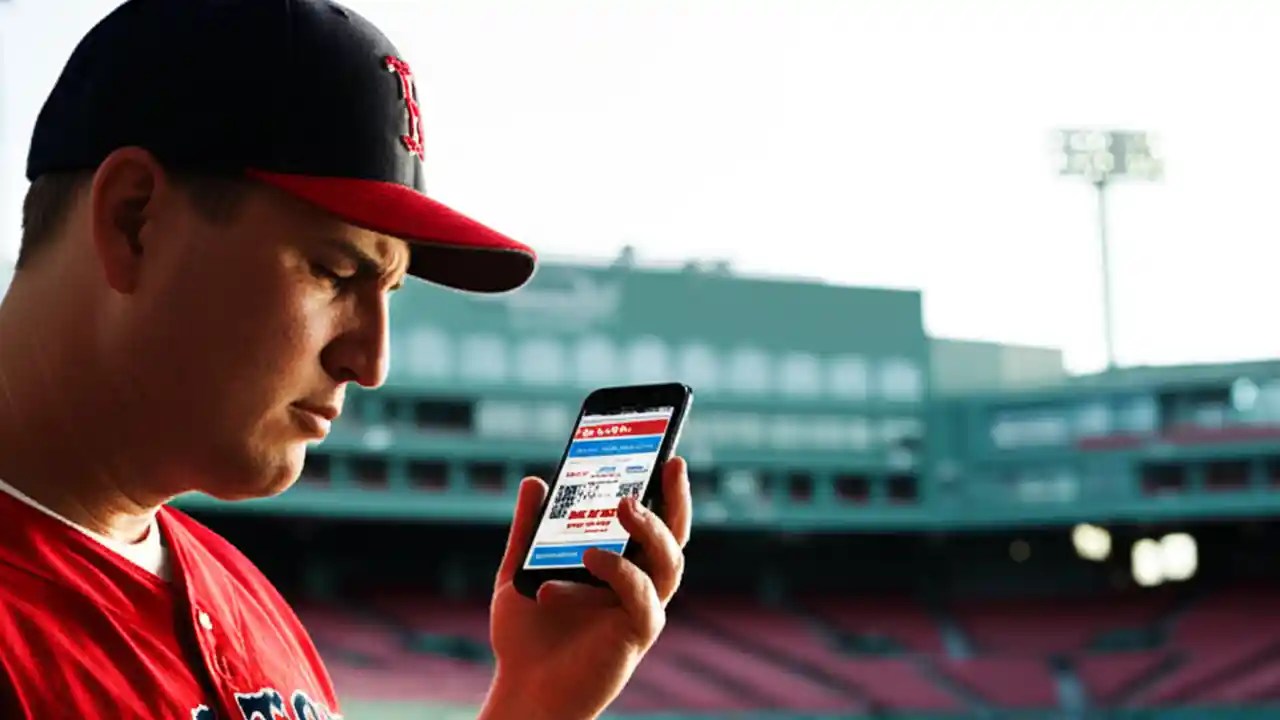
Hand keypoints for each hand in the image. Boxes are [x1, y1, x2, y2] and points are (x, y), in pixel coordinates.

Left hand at [479, 457, 691, 719]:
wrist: (522, 690)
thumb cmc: (527, 637)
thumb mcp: (517, 569)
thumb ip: (529, 529)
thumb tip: (535, 480)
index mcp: (620, 568)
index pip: (652, 521)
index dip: (665, 488)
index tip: (666, 450)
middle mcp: (639, 586)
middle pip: (675, 537)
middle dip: (678, 498)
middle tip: (670, 463)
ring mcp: (642, 610)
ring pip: (669, 562)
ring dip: (652, 528)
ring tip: (625, 504)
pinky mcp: (637, 635)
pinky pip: (641, 597)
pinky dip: (619, 571)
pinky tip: (589, 557)